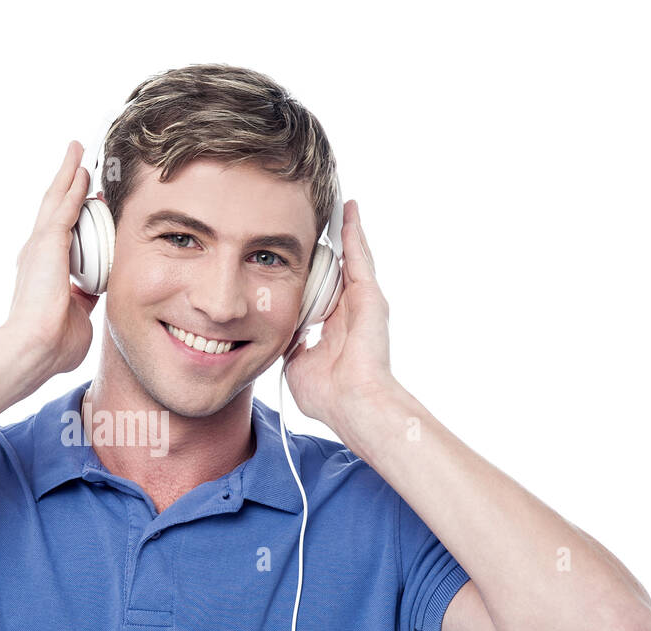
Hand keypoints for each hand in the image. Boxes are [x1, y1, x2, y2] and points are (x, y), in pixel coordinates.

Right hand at [0, 141, 101, 379]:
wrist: (33, 348)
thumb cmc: (52, 346)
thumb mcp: (77, 321)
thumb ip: (84, 306)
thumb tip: (88, 305)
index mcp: (45, 275)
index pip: (64, 240)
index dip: (77, 221)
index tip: (89, 207)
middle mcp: (37, 255)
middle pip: (55, 212)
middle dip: (66, 186)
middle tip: (76, 162)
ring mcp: (40, 247)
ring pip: (58, 201)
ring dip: (68, 175)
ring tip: (77, 152)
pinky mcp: (47, 242)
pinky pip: (65, 206)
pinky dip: (72, 184)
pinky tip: (81, 166)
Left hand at [282, 199, 396, 427]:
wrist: (353, 405)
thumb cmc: (329, 395)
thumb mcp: (297, 365)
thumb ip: (291, 345)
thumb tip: (278, 334)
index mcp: (338, 327)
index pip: (325, 290)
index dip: (317, 272)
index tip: (305, 254)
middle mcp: (354, 312)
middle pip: (342, 269)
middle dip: (335, 244)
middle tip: (327, 217)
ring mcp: (365, 303)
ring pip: (355, 258)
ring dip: (349, 231)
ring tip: (343, 206)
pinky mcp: (371, 297)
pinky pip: (360, 259)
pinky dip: (354, 235)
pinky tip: (348, 214)